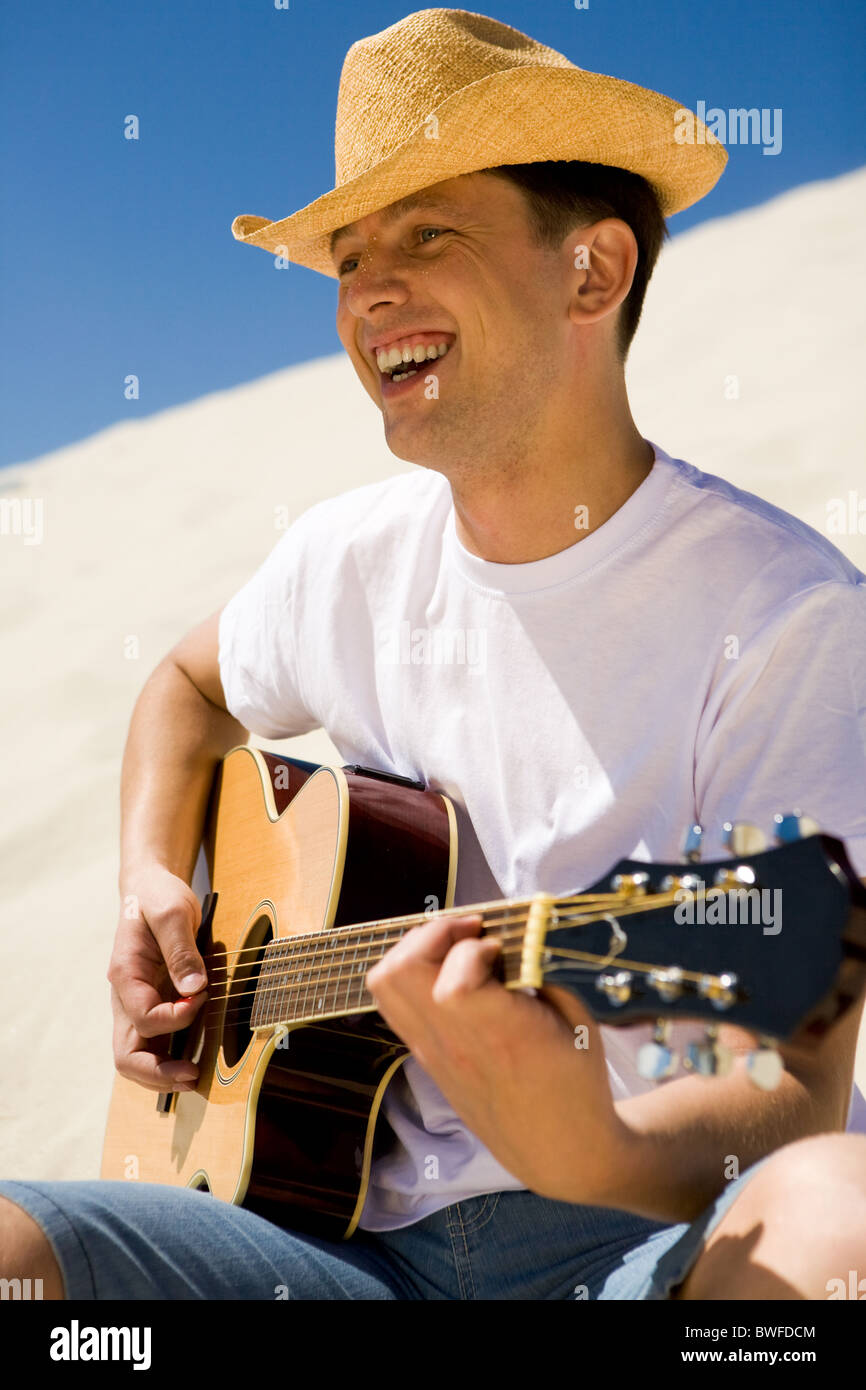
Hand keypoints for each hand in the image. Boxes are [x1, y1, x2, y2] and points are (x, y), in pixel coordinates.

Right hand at [107, 864, 207, 1090]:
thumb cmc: (159, 897)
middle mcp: (125, 997)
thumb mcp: (173, 912)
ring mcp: (136, 1006)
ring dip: (161, 1075)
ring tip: (194, 1079)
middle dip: (157, 1074)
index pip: (143, 1016)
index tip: (203, 996)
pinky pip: (152, 1045)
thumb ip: (181, 949)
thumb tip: (194, 988)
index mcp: (125, 974)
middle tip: (193, 1077)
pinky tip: (193, 1062)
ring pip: (135, 1057)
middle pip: (127, 1054)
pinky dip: (168, 1061)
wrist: (151, 889)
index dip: (175, 1017)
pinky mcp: (151, 1007)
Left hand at [366, 913, 632, 1203]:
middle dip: (433, 933)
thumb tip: (517, 931)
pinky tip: (446, 972)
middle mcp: (455, 1044)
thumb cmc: (576, 1084)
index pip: (453, 981)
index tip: (502, 946)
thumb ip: (542, 971)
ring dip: (414, 950)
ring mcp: (432, 1052)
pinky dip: (410, 975)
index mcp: (501, 1037)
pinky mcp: (425, 1057)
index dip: (474, 948)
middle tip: (469, 930)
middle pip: (400, 971)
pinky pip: (393, 1004)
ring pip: (384, 983)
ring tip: (453, 946)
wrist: (558, 1149)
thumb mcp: (578, 1019)